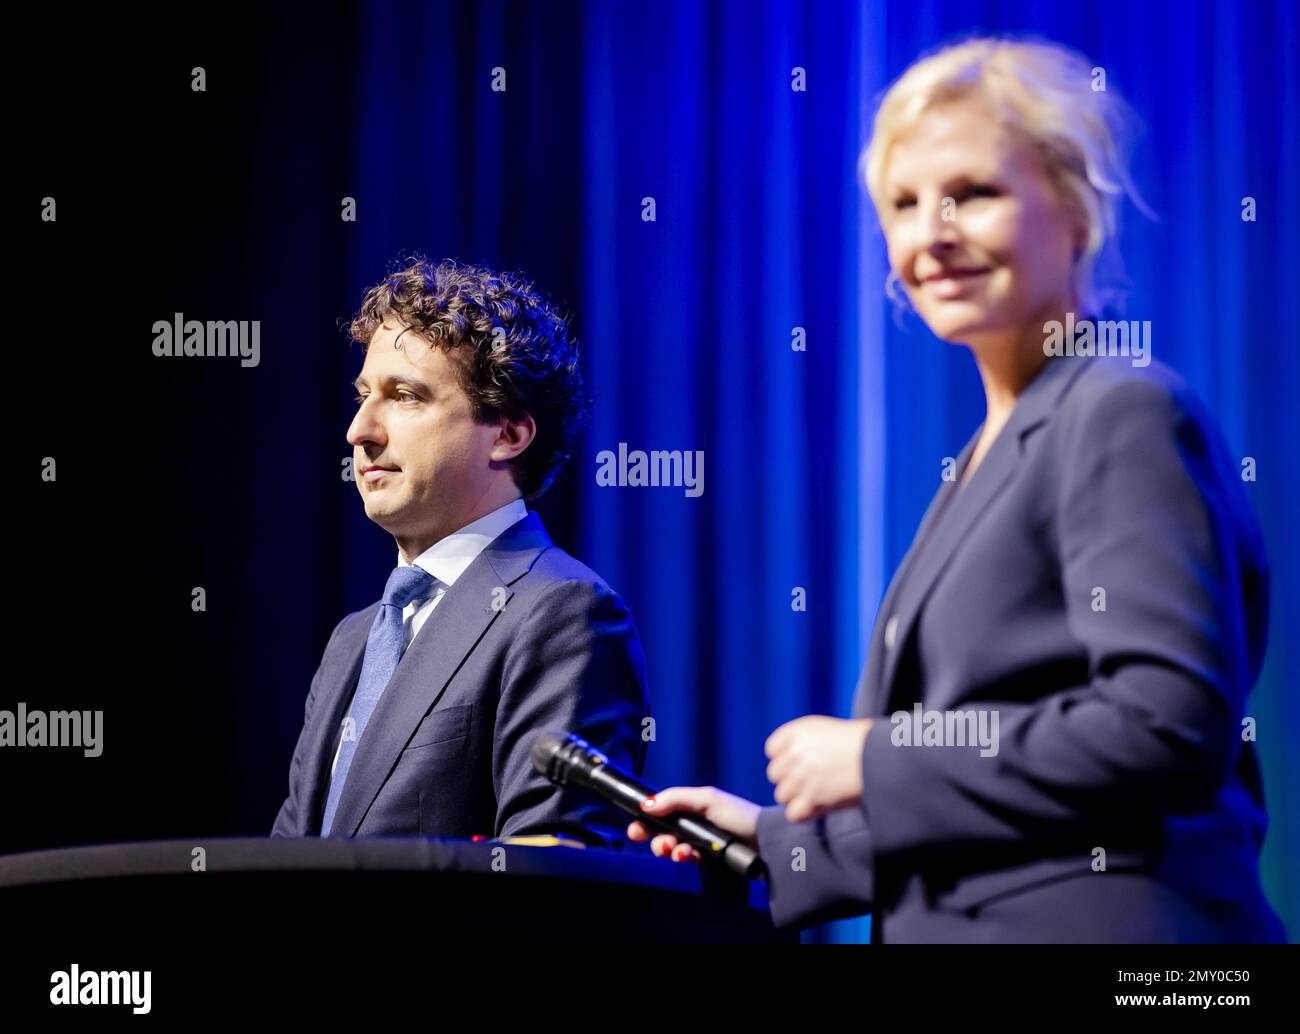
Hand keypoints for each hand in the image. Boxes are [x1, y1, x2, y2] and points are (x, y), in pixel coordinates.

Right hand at [626, 786, 760, 862]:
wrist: (767, 843)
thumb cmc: (740, 815)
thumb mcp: (707, 800)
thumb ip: (675, 799)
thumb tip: (647, 803)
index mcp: (693, 806)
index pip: (662, 812)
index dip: (646, 821)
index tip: (635, 830)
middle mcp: (695, 823)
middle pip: (663, 832)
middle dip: (657, 839)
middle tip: (660, 844)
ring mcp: (701, 842)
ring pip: (673, 848)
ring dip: (670, 850)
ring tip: (678, 851)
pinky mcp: (709, 860)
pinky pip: (688, 860)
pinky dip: (685, 858)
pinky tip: (690, 857)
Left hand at [765, 716, 874, 821]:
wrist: (883, 756)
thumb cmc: (864, 742)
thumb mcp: (828, 729)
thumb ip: (805, 741)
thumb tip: (791, 758)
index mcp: (798, 731)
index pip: (772, 749)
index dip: (786, 758)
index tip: (801, 763)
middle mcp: (796, 752)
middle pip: (775, 773)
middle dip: (791, 779)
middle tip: (813, 781)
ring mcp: (802, 776)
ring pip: (782, 795)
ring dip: (797, 797)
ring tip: (818, 795)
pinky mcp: (813, 798)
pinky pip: (793, 813)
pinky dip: (804, 814)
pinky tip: (817, 808)